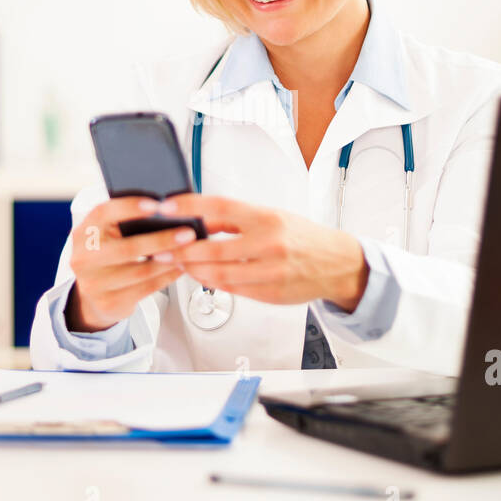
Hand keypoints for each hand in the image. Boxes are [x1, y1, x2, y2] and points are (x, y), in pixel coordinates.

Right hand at [66, 197, 194, 331]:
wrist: (92, 295)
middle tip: (187, 233)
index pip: (104, 213)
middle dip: (162, 240)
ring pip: (141, 271)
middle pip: (128, 248)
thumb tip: (164, 208)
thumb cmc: (106, 255)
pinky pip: (146, 288)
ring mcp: (94, 284)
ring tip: (189, 251)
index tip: (158, 205)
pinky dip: (167, 277)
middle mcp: (83, 258)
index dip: (130, 207)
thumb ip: (124, 222)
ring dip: (169, 260)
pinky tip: (180, 268)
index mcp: (83, 232)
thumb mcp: (106, 235)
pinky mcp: (110, 302)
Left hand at [158, 194, 368, 310]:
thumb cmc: (303, 237)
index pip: (220, 208)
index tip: (165, 207)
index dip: (189, 207)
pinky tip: (201, 276)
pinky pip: (232, 289)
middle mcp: (269, 244)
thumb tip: (199, 220)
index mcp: (268, 218)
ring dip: (193, 270)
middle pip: (213, 250)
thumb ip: (236, 220)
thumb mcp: (272, 216)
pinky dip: (212, 283)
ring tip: (178, 264)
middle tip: (161, 247)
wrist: (338, 264)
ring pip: (219, 275)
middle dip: (181, 250)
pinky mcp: (270, 294)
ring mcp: (270, 272)